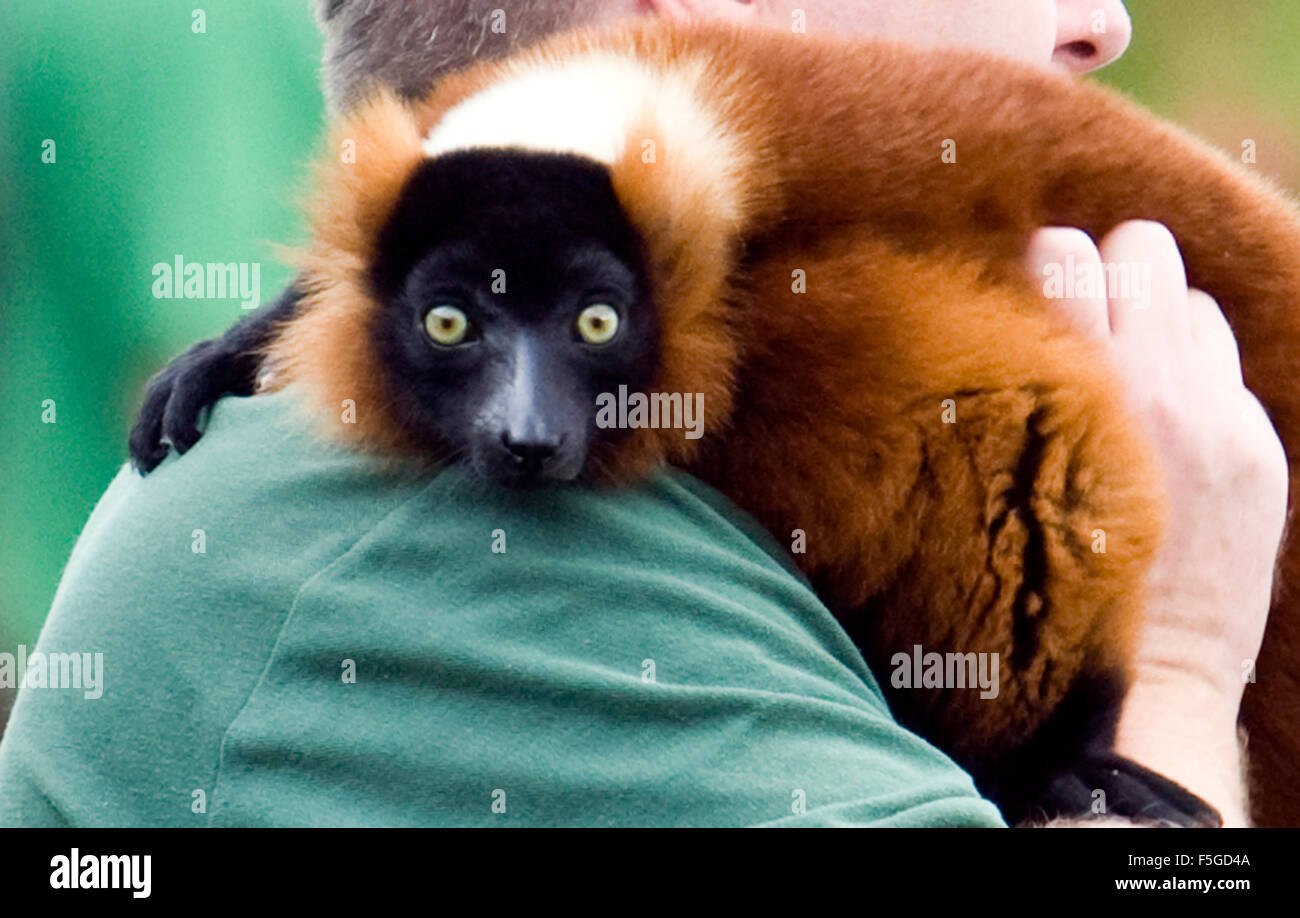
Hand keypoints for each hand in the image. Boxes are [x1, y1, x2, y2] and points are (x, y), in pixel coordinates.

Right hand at [1025, 221, 1288, 825]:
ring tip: (1129, 377)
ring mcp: (1220, 418)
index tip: (1031, 295)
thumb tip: (1012, 322)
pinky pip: (1225, 367)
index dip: (1044, 265)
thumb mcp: (1001, 482)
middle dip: (1110, 274)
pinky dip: (1197, 380)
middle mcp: (1157, 389)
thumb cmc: (1042, 589)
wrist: (1146, 677)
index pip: (1064, 254)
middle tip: (1084, 323)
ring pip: (1194, 301)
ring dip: (1159, 325)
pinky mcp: (1257, 450)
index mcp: (1077, 395)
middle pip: (1142, 249)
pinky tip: (1166, 429)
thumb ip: (1013, 394)